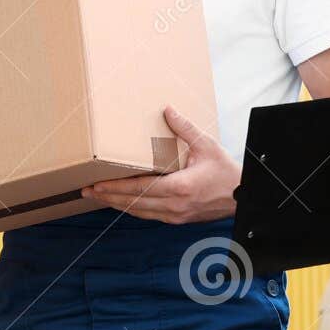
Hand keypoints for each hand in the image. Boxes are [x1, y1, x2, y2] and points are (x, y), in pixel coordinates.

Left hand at [81, 106, 238, 223]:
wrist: (243, 196)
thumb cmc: (226, 172)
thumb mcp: (207, 145)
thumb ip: (185, 128)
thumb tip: (168, 110)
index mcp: (180, 187)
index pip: (140, 189)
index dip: (116, 187)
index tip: (97, 184)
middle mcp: (175, 205)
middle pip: (133, 203)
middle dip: (108, 197)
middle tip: (87, 191)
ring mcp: (176, 215)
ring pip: (139, 212)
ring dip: (117, 204)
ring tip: (98, 197)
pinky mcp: (178, 219)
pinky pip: (149, 215)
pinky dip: (133, 209)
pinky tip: (122, 203)